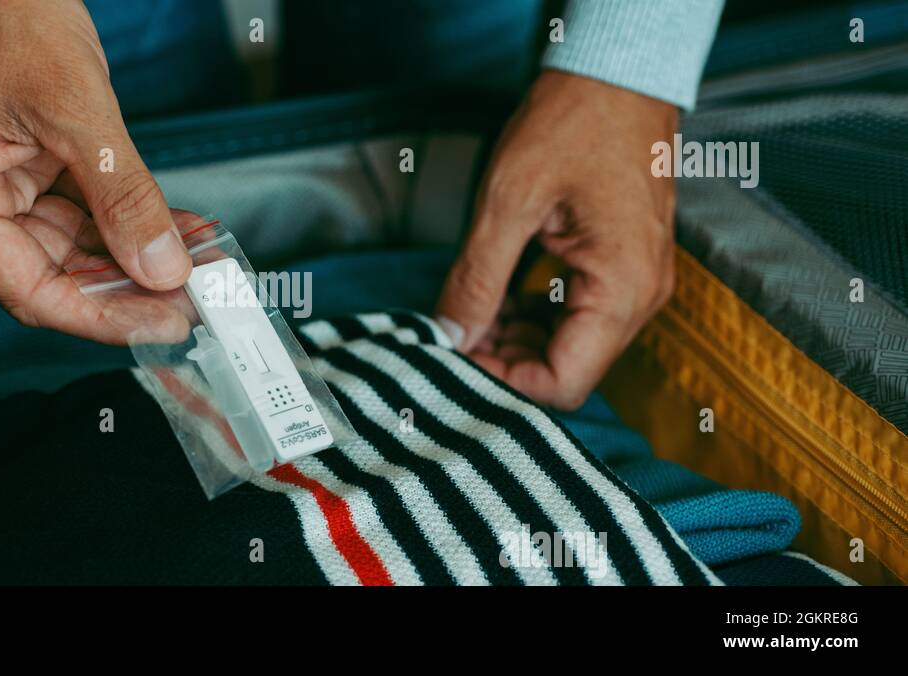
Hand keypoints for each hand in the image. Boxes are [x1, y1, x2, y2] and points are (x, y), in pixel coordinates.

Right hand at [0, 0, 190, 342]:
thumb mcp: (76, 109)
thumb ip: (122, 196)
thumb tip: (160, 265)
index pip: (30, 291)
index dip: (102, 316)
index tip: (161, 324)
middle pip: (53, 275)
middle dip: (128, 287)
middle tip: (193, 297)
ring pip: (73, 247)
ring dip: (135, 254)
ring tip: (195, 261)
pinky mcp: (21, 167)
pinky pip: (79, 210)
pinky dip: (125, 219)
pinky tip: (174, 228)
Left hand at [435, 70, 677, 409]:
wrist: (616, 75)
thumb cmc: (574, 122)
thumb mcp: (509, 201)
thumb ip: (478, 278)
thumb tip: (451, 334)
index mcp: (623, 288)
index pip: (564, 382)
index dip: (505, 381)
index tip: (457, 359)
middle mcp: (640, 296)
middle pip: (567, 368)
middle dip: (505, 361)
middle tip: (451, 335)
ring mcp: (634, 282)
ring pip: (568, 344)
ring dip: (514, 339)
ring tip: (466, 312)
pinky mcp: (619, 266)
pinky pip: (575, 314)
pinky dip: (531, 314)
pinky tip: (492, 296)